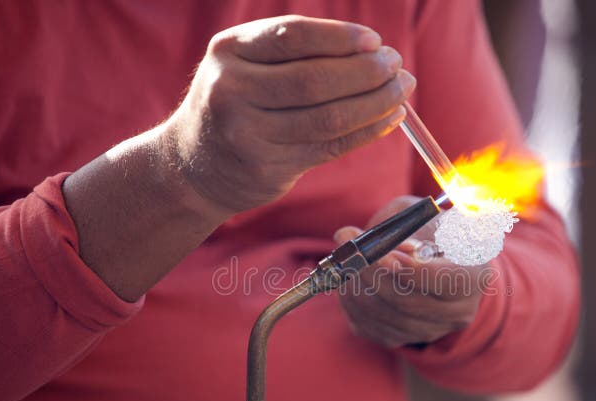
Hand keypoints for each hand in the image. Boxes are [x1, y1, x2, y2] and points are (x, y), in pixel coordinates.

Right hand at [160, 15, 414, 213]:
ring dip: (375, 104)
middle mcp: (232, 92)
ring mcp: (249, 135)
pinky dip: (366, 132)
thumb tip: (370, 49)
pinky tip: (389, 119)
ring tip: (402, 91)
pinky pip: (330, 147)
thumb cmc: (233, 102)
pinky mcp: (268, 169)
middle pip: (315, 80)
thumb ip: (293, 51)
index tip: (375, 41)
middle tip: (397, 67)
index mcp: (229, 52)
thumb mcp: (245, 63)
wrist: (193, 165)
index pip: (293, 36)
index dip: (340, 38)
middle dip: (366, 72)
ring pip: (328, 118)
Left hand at [334, 196, 488, 347]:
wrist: (433, 261)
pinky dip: (350, 297)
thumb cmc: (429, 230)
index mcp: (475, 275)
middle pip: (407, 302)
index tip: (387, 254)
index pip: (448, 282)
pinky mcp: (399, 338)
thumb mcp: (422, 215)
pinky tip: (349, 275)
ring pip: (381, 312)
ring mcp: (429, 331)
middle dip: (370, 271)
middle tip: (348, 244)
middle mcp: (457, 311)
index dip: (415, 271)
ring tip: (347, 254)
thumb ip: (396, 226)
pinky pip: (366, 322)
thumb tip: (357, 241)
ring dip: (355, 281)